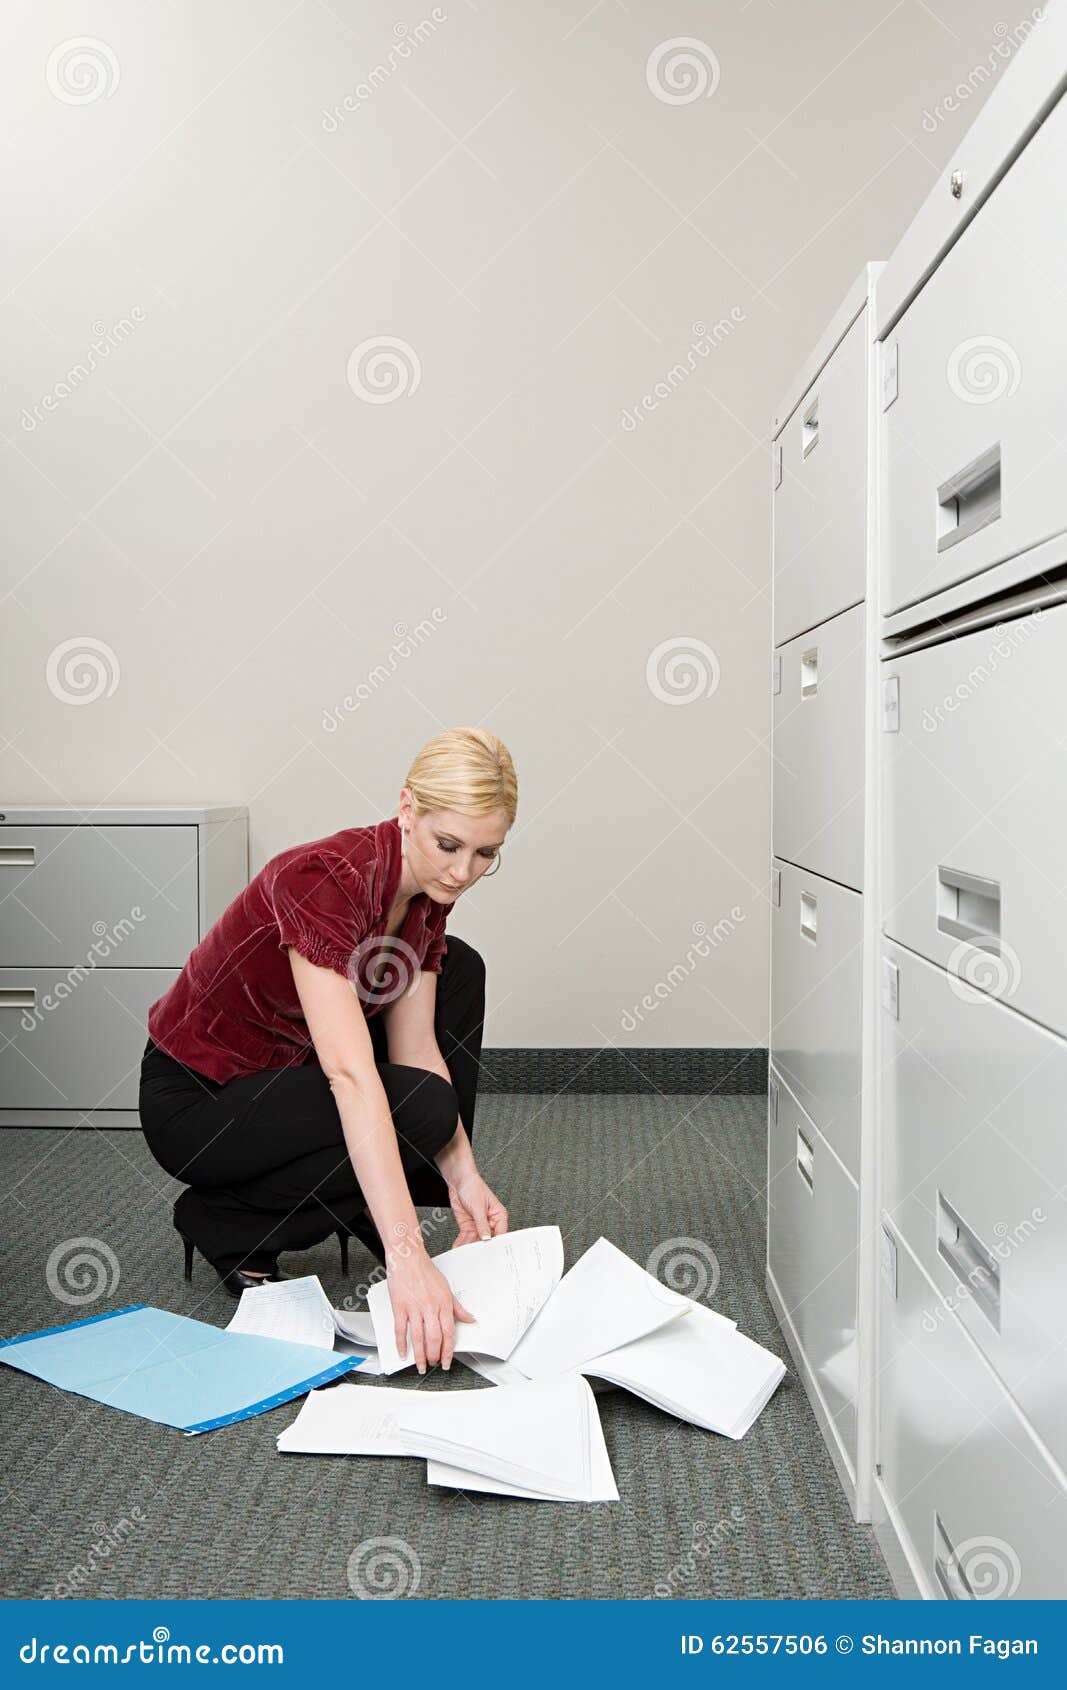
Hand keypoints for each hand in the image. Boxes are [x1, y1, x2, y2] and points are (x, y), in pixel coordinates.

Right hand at [386, 1245, 474, 1373]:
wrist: (408, 1257)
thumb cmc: (426, 1271)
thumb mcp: (447, 1288)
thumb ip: (458, 1307)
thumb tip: (470, 1319)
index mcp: (443, 1303)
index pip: (449, 1332)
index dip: (448, 1350)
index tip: (447, 1361)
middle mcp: (430, 1307)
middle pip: (434, 1338)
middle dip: (434, 1355)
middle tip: (434, 1364)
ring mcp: (414, 1307)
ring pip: (418, 1337)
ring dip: (420, 1355)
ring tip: (421, 1365)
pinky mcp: (400, 1306)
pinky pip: (400, 1329)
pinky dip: (401, 1344)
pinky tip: (403, 1353)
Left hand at [447, 1166, 508, 1247]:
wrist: (458, 1181)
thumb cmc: (473, 1187)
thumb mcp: (478, 1207)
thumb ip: (482, 1224)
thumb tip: (486, 1238)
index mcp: (498, 1215)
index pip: (500, 1234)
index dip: (496, 1244)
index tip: (491, 1253)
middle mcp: (489, 1222)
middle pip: (487, 1240)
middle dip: (481, 1248)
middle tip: (476, 1256)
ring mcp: (478, 1224)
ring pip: (475, 1241)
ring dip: (469, 1248)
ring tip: (465, 1255)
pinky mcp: (468, 1225)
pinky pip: (466, 1238)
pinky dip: (461, 1244)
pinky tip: (458, 1249)